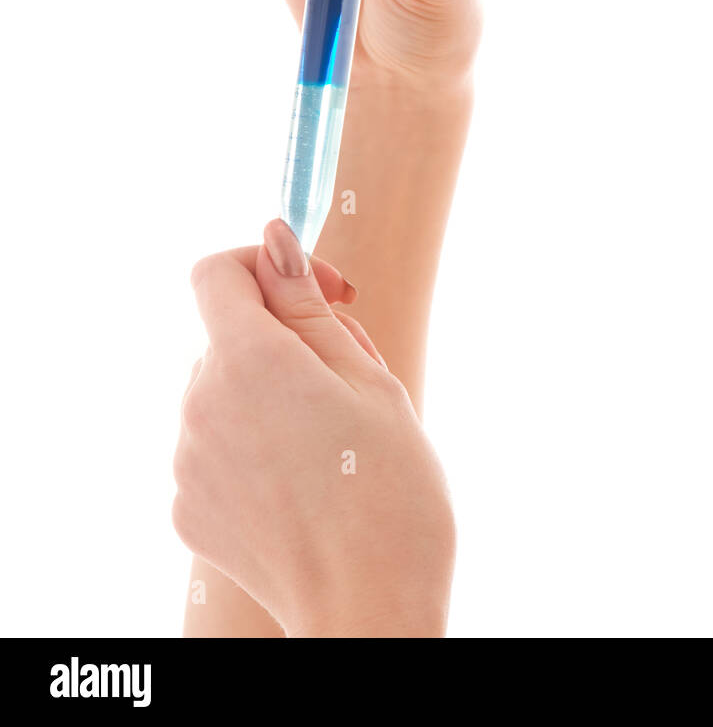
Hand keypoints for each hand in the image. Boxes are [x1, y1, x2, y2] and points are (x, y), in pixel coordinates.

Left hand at [172, 220, 454, 636]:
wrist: (371, 606)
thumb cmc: (392, 492)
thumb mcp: (370, 382)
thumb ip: (310, 308)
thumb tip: (275, 239)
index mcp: (249, 362)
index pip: (217, 273)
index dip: (269, 266)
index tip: (325, 294)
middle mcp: (199, 406)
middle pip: (228, 338)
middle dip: (286, 342)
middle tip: (354, 385)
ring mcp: (186, 462)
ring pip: (223, 395)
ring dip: (271, 397)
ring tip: (335, 444)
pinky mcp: (188, 508)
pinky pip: (215, 450)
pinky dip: (254, 449)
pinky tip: (305, 484)